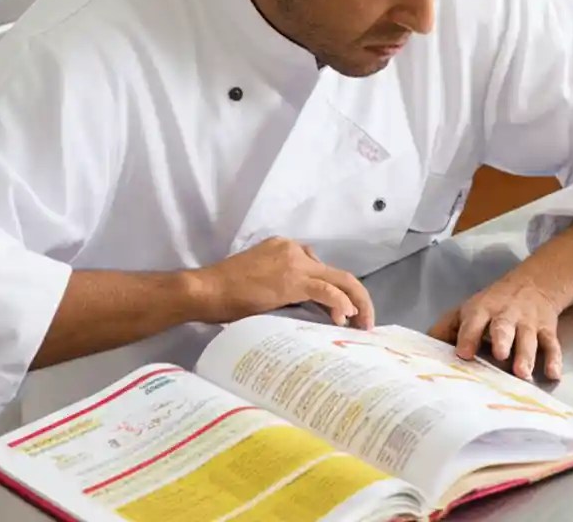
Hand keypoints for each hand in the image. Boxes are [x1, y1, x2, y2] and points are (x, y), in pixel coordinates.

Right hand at [193, 237, 373, 328]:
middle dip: (357, 296)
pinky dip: (340, 304)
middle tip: (366, 320)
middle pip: (338, 273)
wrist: (206, 290)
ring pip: (340, 280)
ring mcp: (295, 263)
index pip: (320, 269)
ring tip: (363, 324)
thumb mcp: (260, 283)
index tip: (342, 312)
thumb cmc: (225, 293)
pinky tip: (344, 318)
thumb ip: (283, 287)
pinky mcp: (293, 280)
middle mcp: (294, 250)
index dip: (335, 292)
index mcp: (286, 248)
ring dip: (357, 303)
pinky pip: (327, 291)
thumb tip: (302, 308)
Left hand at [428, 278, 562, 381]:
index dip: (468, 336)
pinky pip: (551, 344)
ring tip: (522, 373)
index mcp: (482, 310)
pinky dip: (554, 359)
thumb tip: (421, 352)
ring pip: (529, 337)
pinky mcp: (547, 329)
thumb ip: (444, 329)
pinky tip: (553, 374)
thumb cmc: (493, 305)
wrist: (534, 284)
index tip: (464, 353)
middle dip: (503, 339)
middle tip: (499, 354)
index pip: (473, 321)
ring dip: (526, 355)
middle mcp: (506, 315)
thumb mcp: (467, 310)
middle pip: (504, 325)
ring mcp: (528, 323)